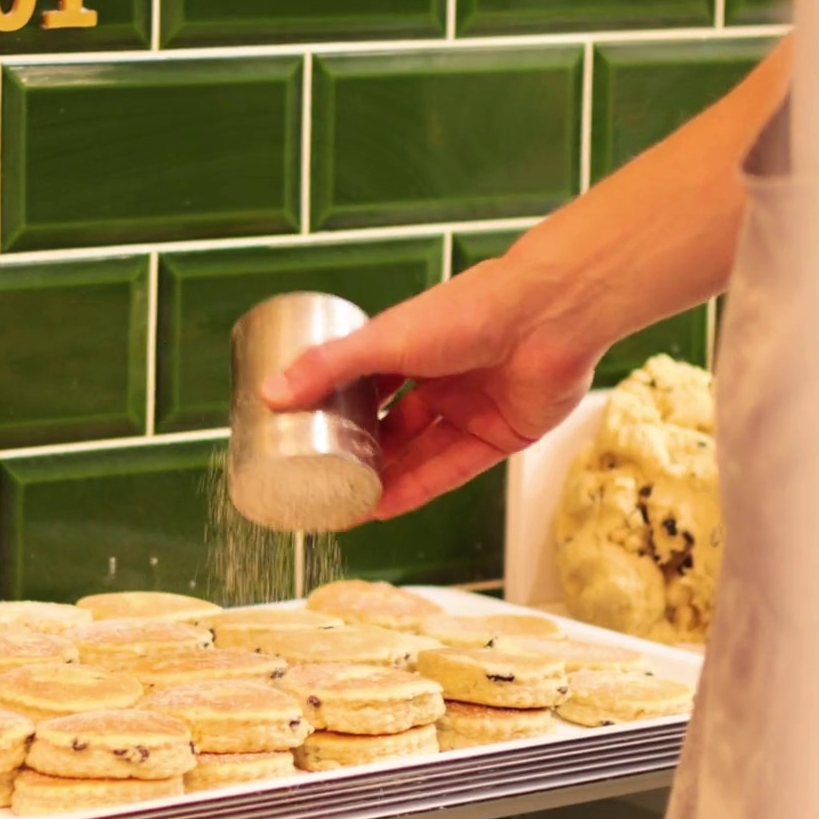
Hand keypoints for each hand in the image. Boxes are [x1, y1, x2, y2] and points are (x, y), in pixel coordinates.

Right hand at [260, 258, 599, 521]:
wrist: (546, 316)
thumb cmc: (470, 310)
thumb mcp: (385, 338)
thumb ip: (329, 366)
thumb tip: (272, 393)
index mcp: (414, 344)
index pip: (368, 383)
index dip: (340, 410)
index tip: (307, 434)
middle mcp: (443, 377)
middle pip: (394, 426)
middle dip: (362, 455)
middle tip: (324, 481)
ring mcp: (472, 407)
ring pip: (420, 453)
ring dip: (386, 480)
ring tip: (345, 506)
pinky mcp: (501, 435)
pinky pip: (453, 470)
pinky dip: (419, 489)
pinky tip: (385, 508)